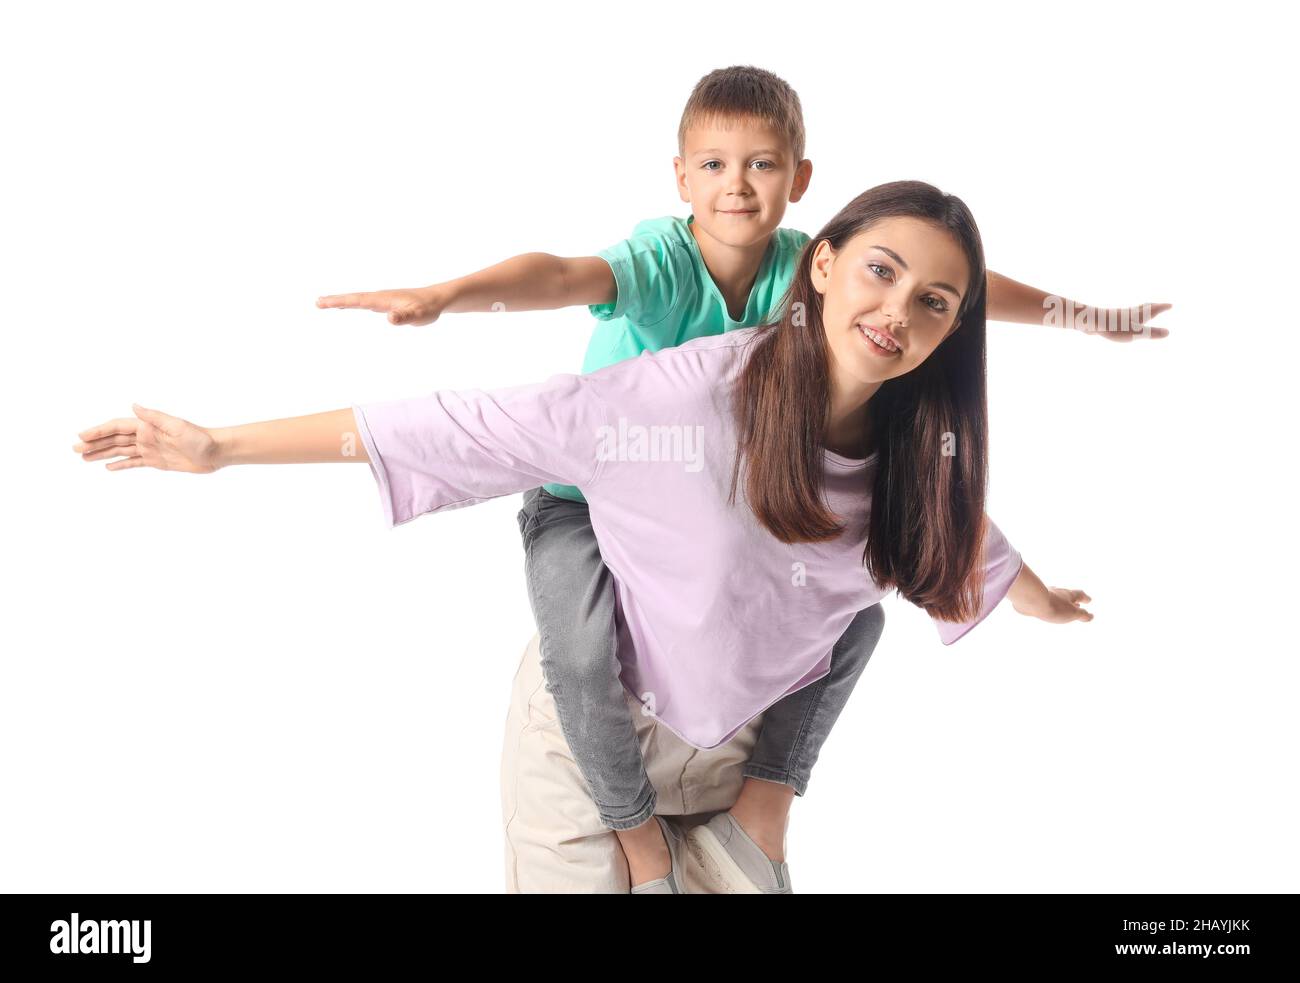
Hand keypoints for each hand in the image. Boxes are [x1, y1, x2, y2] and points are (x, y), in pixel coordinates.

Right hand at [72, 404, 221, 473]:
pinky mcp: (157, 461)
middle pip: (114, 440)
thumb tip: (134, 405)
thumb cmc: (200, 437)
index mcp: (148, 426)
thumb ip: (154, 417)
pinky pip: (135, 463)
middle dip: (94, 443)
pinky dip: (121, 465)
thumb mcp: (177, 426)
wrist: (216, 452)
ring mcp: (151, 449)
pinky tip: (108, 467)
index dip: (99, 431)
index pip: (117, 427)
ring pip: (121, 452)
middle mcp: (146, 436)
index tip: (81, 436)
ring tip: (84, 458)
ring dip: (102, 454)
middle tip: (74, 449)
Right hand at [316, 285, 445, 325]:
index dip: (340, 301)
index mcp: (383, 299)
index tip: (323, 302)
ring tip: (324, 304)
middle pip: (353, 298)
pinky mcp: (385, 304)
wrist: (437, 299)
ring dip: (341, 302)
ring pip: (357, 300)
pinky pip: (363, 303)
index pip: (357, 300)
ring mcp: (381, 300)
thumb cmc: (428, 308)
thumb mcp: (418, 315)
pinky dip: (351, 304)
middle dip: (335, 300)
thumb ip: (404, 316)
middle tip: (317, 302)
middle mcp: (379, 297)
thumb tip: (389, 318)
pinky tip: (346, 307)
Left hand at [1015, 586, 1092, 624]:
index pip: (1080, 595)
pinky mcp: (1034, 598)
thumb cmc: (1055, 607)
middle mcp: (1058, 592)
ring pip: (1056, 597)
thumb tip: (1090, 616)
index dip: (1085, 598)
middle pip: (1068, 595)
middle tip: (1078, 603)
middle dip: (1073, 600)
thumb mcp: (1073, 613)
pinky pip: (1043, 600)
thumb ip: (1082, 615)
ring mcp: (1045, 594)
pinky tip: (1045, 606)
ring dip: (1061, 602)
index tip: (1089, 600)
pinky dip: (1048, 603)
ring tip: (1063, 606)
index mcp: (1069, 594)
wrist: (1032, 600)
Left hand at [1077, 302, 1170, 341]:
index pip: (1153, 310)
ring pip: (1132, 312)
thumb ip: (1151, 333)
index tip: (1171, 305)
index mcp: (1137, 315)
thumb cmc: (1113, 327)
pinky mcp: (1108, 320)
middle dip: (1153, 307)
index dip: (1162, 308)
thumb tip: (1168, 332)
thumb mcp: (1134, 333)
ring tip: (1142, 311)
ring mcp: (1118, 316)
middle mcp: (1129, 313)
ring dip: (1140, 310)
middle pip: (1143, 308)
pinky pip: (1121, 317)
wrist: (1089, 321)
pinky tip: (1120, 321)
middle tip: (1159, 305)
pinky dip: (1127, 317)